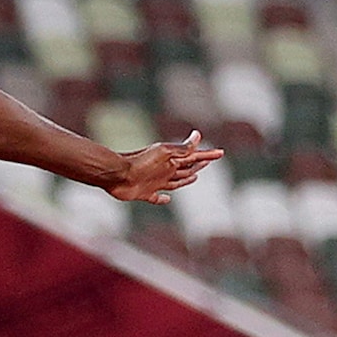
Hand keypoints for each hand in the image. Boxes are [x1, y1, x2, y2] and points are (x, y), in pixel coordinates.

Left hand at [107, 129, 222, 203]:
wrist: (116, 174)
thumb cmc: (139, 162)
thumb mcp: (163, 152)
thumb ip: (181, 148)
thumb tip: (198, 135)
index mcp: (171, 161)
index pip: (194, 157)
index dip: (207, 155)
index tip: (220, 153)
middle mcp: (165, 171)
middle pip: (187, 168)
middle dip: (199, 163)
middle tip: (210, 160)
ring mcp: (155, 182)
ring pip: (176, 181)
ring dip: (186, 179)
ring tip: (195, 177)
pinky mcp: (144, 193)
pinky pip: (157, 198)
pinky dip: (163, 199)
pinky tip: (167, 200)